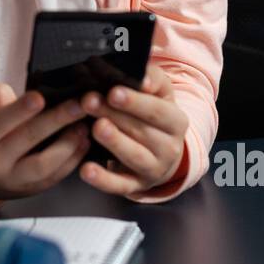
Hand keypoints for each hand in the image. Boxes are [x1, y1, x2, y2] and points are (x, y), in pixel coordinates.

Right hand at [0, 82, 91, 201]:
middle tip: (79, 105)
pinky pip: (54, 178)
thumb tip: (18, 97)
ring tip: (84, 125)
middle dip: (56, 121)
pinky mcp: (29, 190)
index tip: (40, 96)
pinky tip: (83, 143)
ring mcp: (13, 180)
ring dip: (68, 145)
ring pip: (44, 166)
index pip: (0, 122)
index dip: (20, 109)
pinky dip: (72, 161)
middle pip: (28, 140)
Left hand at [77, 63, 187, 195]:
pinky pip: (119, 185)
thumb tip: (143, 78)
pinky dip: (103, 179)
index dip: (136, 101)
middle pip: (141, 130)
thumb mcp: (160, 95)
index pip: (157, 110)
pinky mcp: (136, 185)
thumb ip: (151, 79)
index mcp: (176, 121)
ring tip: (96, 127)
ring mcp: (153, 169)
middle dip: (114, 115)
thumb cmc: (153, 116)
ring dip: (114, 142)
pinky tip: (87, 170)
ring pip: (134, 156)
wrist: (162, 153)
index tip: (113, 92)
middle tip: (90, 101)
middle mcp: (169, 147)